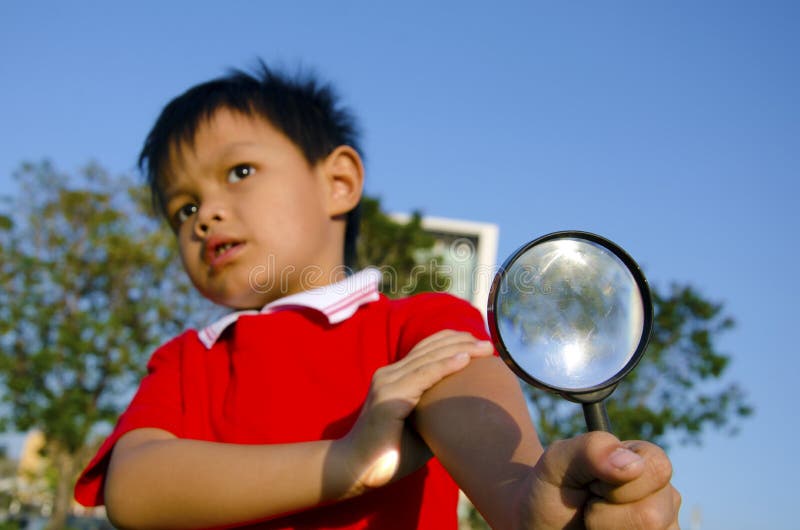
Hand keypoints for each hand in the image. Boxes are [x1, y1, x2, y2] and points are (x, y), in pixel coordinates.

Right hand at [335, 330, 494, 496]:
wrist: (355, 470)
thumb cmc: (389, 455)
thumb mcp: (422, 429)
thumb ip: (439, 416)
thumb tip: (469, 415)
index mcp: (394, 378)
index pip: (425, 351)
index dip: (452, 343)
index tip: (479, 343)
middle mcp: (389, 375)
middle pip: (429, 349)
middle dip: (462, 342)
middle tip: (489, 342)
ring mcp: (387, 383)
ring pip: (429, 358)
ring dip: (460, 350)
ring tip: (485, 348)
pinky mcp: (389, 397)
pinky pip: (422, 376)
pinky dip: (445, 366)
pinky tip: (465, 360)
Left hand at [520, 431, 680, 529]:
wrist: (542, 523)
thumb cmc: (551, 490)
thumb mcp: (557, 462)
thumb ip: (590, 449)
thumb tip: (632, 463)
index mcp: (646, 462)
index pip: (657, 469)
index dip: (617, 484)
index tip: (592, 486)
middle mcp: (664, 496)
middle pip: (652, 516)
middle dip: (606, 515)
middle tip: (590, 506)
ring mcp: (664, 527)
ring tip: (595, 524)